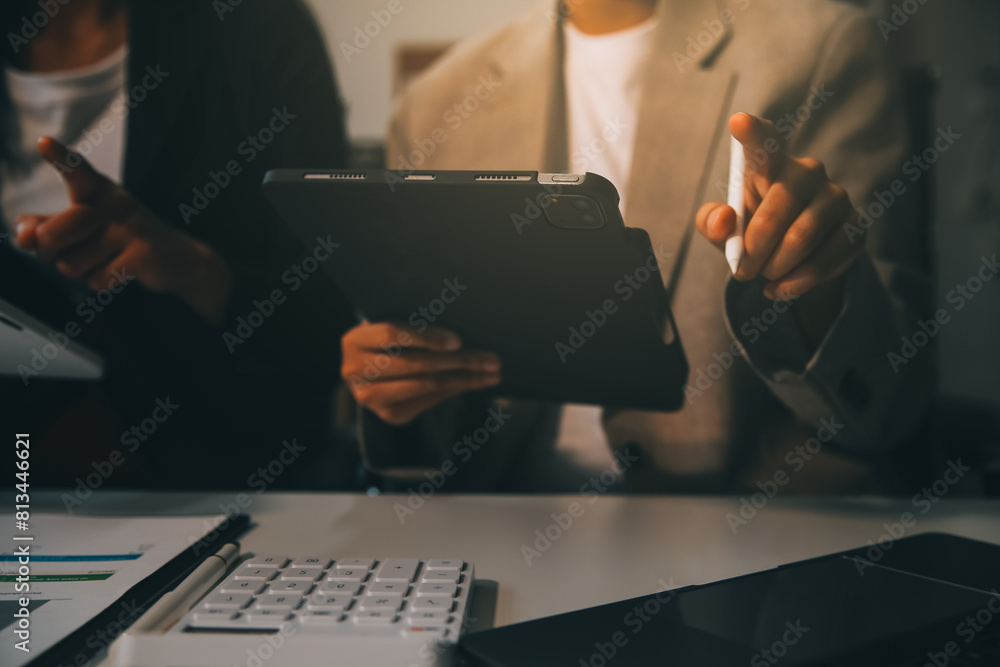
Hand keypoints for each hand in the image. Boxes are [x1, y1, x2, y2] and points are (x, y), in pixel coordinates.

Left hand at [16, 137, 231, 322]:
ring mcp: (131, 229)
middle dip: (48, 251)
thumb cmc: (122, 238)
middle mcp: (115, 204)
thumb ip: (47, 226)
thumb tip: (23, 235)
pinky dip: (102, 282)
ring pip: (71, 264)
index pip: (77, 172)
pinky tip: (120, 270)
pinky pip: (96, 280)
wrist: (179, 260)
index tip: (44, 141)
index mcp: (98, 190)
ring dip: (80, 270)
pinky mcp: (142, 256)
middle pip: (54, 233)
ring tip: (105, 258)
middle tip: (60, 251)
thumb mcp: (83, 227)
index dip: (60, 158)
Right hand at [341, 321, 501, 425]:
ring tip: (491, 374)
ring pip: (425, 385)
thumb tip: (462, 338)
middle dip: (459, 361)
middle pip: (415, 364)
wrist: (372, 369)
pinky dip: (454, 391)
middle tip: (491, 360)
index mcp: (355, 340)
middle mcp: (355, 371)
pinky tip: (474, 383)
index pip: (392, 335)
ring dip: (465, 380)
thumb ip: (417, 327)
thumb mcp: (396, 327)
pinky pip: (428, 402)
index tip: (458, 341)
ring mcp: (369, 397)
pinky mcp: (388, 415)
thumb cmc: (390, 341)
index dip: (427, 337)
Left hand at [696, 113, 861, 300]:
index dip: (752, 133)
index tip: (738, 123)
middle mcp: (807, 171)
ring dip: (775, 265)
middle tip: (741, 270)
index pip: (764, 142)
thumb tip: (725, 220)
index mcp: (769, 164)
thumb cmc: (751, 233)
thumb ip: (713, 223)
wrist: (790, 263)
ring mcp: (836, 197)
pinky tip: (779, 289)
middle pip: (781, 203)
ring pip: (803, 235)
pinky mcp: (856, 227)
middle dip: (756, 245)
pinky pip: (825, 259)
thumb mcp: (723, 231)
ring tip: (763, 276)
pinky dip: (796, 281)